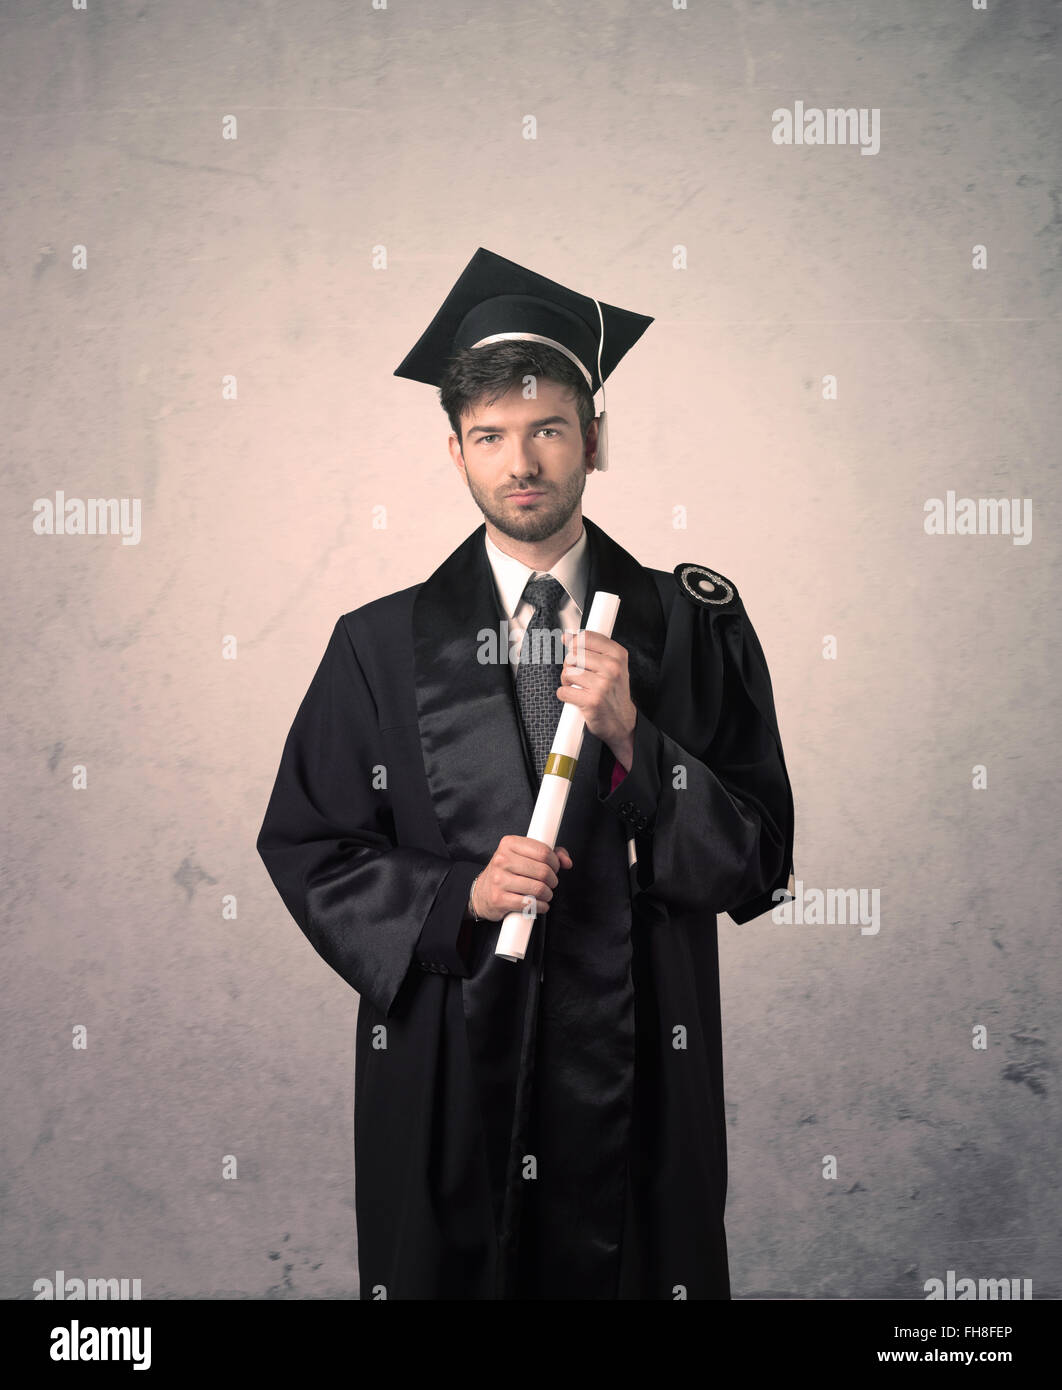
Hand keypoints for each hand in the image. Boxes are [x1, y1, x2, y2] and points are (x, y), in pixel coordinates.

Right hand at [472, 836, 573, 920]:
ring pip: (539, 888)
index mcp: (508, 844)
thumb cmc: (507, 873)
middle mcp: (502, 860)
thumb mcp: (524, 855)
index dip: (555, 862)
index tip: (555, 868)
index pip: (543, 851)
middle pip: (543, 871)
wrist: (481, 893)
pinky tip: (539, 904)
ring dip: (547, 894)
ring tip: (544, 894)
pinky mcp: (499, 899)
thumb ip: (549, 853)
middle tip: (550, 883)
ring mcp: (499, 880)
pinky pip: (530, 904)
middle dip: (553, 880)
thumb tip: (566, 861)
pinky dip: (540, 906)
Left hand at [557, 630, 636, 767]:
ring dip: (567, 681)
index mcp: (618, 655)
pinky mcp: (592, 701)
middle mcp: (612, 668)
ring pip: (567, 672)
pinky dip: (566, 695)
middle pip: (573, 655)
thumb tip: (567, 636)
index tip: (577, 653)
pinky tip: (577, 698)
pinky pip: (563, 691)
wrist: (621, 721)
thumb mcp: (610, 664)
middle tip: (581, 676)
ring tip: (579, 687)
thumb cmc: (613, 691)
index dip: (575, 645)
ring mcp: (603, 685)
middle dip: (570, 665)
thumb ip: (590, 648)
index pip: (585, 637)